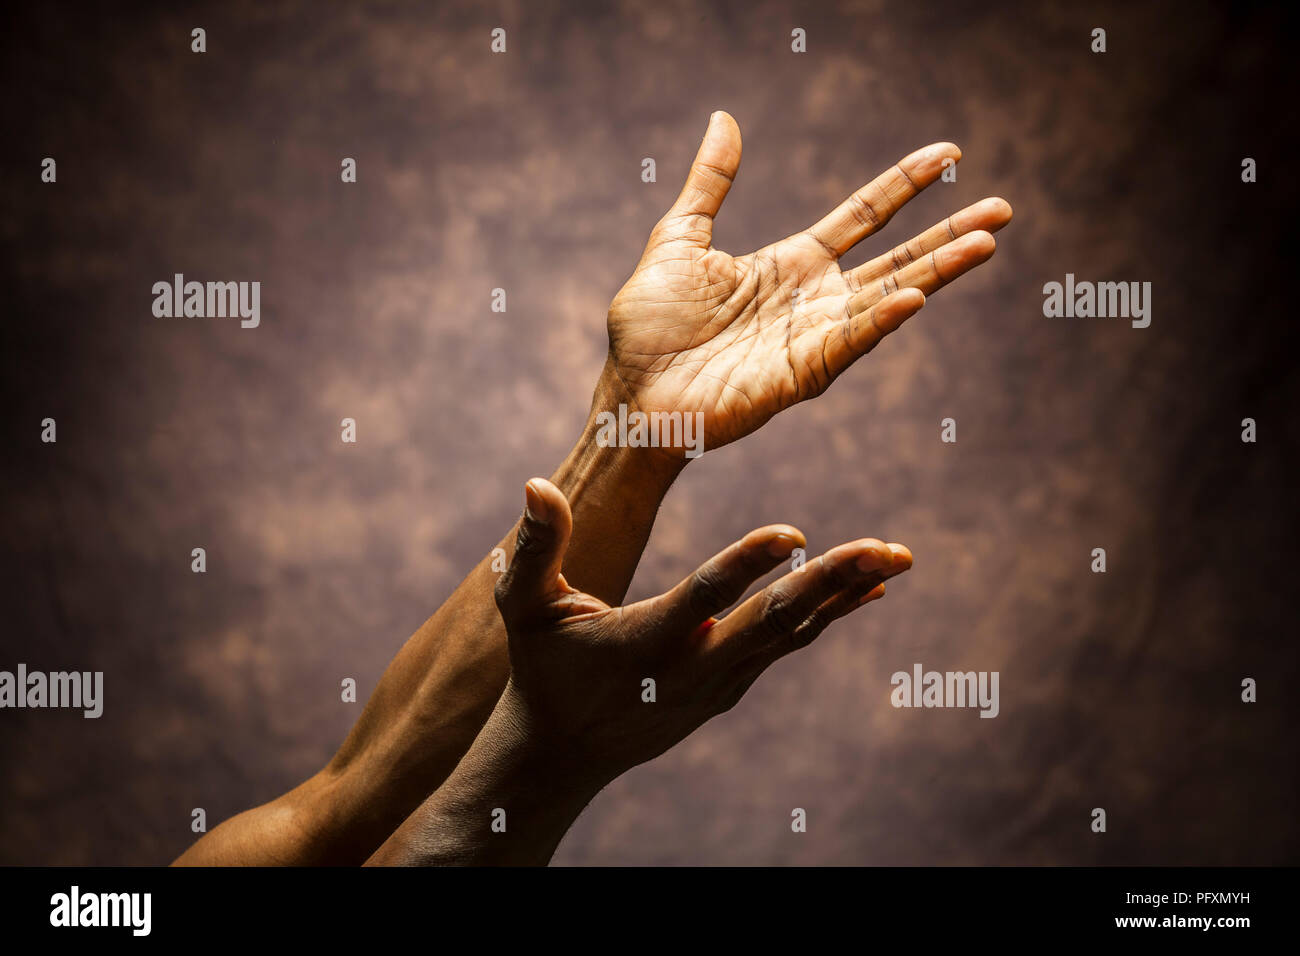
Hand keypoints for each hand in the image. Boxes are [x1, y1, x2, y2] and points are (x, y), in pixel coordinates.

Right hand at [493, 477, 912, 783]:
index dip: (747, 565)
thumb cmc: (542, 668)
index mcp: (643, 644)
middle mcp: (691, 669)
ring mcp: (718, 684)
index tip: (795, 534)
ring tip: (898, 557)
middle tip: (888, 549)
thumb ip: (537, 547)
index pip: (703, 599)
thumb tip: (535, 484)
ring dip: (844, 594)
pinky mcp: (730, 686)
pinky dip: (828, 616)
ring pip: (791, 635)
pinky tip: (867, 589)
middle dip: (831, 584)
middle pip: (772, 623)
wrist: (561, 753)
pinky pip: (787, 646)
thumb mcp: (523, 606)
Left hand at [606, 111, 1011, 452]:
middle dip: (948, 233)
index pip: (864, 217)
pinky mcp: (801, 375)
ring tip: (984, 243)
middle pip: (897, 258)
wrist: (631, 393)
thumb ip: (710, 182)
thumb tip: (725, 119)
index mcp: (791, 265)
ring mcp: (814, 339)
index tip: (949, 154)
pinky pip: (849, 343)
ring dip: (937, 273)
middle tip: (1003, 209)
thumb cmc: (650, 327)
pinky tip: (915, 297)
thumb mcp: (679, 236)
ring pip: (888, 299)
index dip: (905, 185)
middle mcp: (814, 300)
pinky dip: (881, 321)